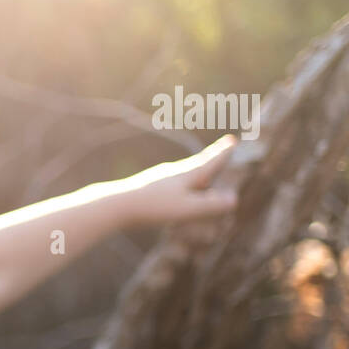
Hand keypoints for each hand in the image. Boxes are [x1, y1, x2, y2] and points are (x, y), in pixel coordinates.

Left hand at [122, 134, 240, 226]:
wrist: (115, 205)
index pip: (209, 161)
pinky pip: (171, 185)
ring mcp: (159, 179)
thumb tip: (233, 199)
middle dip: (212, 160)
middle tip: (223, 148)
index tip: (232, 140)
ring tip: (204, 172)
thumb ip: (210, 205)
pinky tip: (174, 190)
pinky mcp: (148, 189)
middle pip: (198, 165)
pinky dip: (182, 185)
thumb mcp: (186, 208)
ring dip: (196, 173)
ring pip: (183, 175)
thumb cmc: (153, 206)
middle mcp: (173, 172)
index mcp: (186, 174)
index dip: (222, 153)